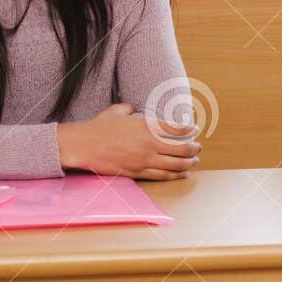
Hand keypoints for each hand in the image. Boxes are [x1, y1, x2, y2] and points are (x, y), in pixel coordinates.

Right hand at [57, 101, 200, 180]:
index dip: (191, 129)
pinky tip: (183, 173)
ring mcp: (144, 160)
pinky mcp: (137, 172)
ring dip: (189, 163)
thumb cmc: (99, 127)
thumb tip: (134, 106)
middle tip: (198, 146)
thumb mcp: (117, 111)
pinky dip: (176, 175)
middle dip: (194, 148)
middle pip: (182, 148)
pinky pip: (163, 175)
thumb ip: (130, 107)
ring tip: (194, 160)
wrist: (83, 146)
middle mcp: (149, 144)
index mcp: (147, 125)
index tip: (195, 129)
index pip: (178, 128)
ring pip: (176, 165)